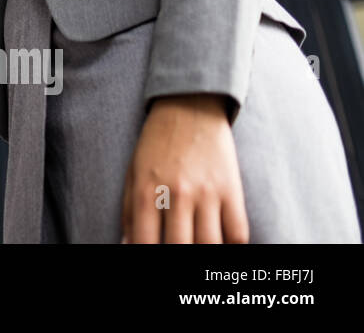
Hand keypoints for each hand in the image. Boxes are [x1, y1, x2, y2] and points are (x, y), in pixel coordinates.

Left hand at [121, 93, 247, 242]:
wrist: (190, 106)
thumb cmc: (157, 143)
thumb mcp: (134, 172)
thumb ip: (129, 211)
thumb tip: (126, 244)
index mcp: (147, 190)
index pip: (145, 242)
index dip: (148, 256)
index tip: (152, 257)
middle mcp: (177, 194)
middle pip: (180, 247)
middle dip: (177, 255)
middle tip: (178, 249)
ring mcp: (207, 193)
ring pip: (210, 245)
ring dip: (204, 252)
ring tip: (198, 246)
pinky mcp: (232, 190)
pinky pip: (237, 233)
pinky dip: (231, 245)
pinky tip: (222, 243)